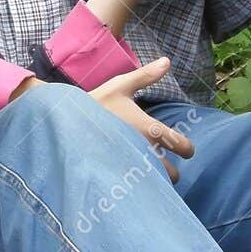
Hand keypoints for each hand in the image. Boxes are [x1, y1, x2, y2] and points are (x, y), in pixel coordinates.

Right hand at [89, 56, 194, 181]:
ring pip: (155, 185)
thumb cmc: (95, 103)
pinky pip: (136, 190)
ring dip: (155, 181)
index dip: (186, 148)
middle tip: (162, 164)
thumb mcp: (120, 86)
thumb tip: (167, 61)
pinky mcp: (115, 177)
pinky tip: (131, 181)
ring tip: (147, 174)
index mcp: (149, 128)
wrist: (63, 122)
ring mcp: (128, 167)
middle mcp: (143, 150)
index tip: (182, 148)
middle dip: (170, 171)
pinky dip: (139, 188)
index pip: (182, 145)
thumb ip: (145, 76)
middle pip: (173, 174)